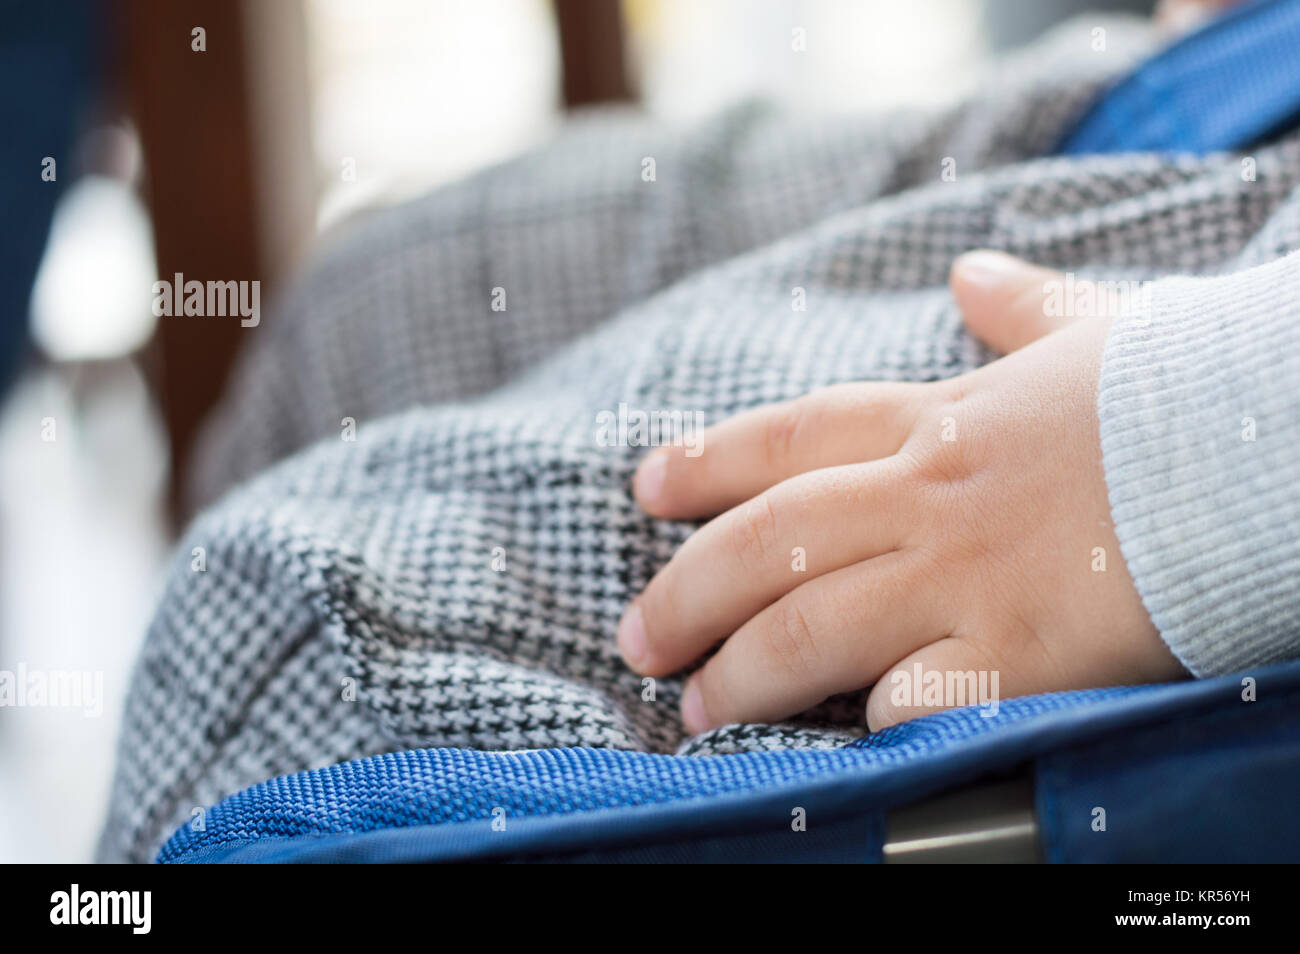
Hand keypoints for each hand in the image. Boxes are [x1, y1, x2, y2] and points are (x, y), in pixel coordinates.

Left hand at [618, 251, 1185, 733]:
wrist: (1265, 441)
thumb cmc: (1178, 393)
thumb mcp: (1088, 335)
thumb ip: (1019, 311)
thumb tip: (975, 271)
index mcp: (938, 422)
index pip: (789, 437)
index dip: (707, 463)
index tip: (646, 488)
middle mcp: (928, 498)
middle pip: (767, 544)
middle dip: (686, 595)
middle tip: (638, 638)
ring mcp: (966, 576)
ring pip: (808, 629)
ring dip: (739, 675)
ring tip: (694, 706)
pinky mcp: (1020, 652)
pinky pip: (912, 698)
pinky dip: (865, 722)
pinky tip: (835, 739)